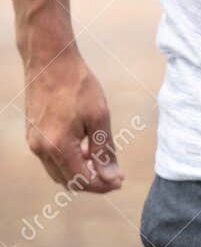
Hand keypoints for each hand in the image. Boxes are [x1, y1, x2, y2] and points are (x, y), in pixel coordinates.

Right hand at [24, 51, 123, 190]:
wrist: (50, 60)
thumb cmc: (77, 85)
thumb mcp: (98, 117)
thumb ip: (104, 151)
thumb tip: (112, 178)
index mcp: (58, 146)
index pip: (83, 181)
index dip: (104, 185)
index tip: (121, 179)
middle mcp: (41, 149)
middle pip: (70, 181)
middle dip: (94, 181)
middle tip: (115, 172)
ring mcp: (34, 143)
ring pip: (59, 172)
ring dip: (81, 171)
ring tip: (100, 156)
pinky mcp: (32, 135)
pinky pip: (52, 159)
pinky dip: (69, 161)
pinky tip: (85, 147)